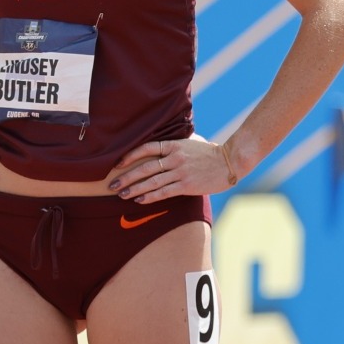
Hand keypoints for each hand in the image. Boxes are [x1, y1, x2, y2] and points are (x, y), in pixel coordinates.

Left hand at [108, 135, 238, 202]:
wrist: (230, 161)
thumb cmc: (210, 153)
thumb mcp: (191, 142)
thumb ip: (175, 145)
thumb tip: (159, 147)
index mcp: (175, 144)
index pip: (146, 148)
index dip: (130, 156)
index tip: (117, 164)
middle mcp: (175, 158)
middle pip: (145, 168)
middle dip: (127, 177)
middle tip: (113, 186)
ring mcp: (181, 172)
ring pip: (152, 182)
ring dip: (134, 189)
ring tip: (121, 195)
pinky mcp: (187, 185)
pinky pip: (164, 192)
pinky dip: (150, 197)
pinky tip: (139, 200)